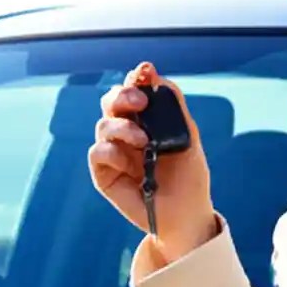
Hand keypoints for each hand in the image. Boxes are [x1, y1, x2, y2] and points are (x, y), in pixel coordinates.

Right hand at [89, 62, 217, 263]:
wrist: (185, 214)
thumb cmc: (188, 177)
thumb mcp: (187, 136)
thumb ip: (172, 105)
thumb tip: (152, 73)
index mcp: (147, 120)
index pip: (134, 91)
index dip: (135, 79)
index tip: (144, 72)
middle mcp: (127, 132)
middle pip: (111, 101)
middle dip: (122, 95)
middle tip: (141, 101)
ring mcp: (114, 152)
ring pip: (103, 124)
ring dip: (123, 128)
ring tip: (143, 141)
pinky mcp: (104, 173)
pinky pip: (98, 152)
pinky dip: (112, 152)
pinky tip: (129, 163)